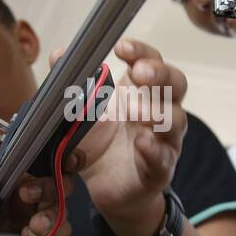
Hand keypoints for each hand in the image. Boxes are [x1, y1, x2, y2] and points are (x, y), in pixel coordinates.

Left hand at [0, 134, 77, 235]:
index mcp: (13, 173)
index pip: (44, 158)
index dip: (63, 155)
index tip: (66, 158)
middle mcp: (28, 191)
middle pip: (61, 181)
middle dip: (52, 186)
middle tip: (26, 194)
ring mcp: (33, 215)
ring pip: (61, 208)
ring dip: (52, 215)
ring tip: (32, 226)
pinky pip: (58, 234)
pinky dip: (51, 234)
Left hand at [53, 39, 187, 235]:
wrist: (106, 188)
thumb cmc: (101, 144)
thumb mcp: (80, 113)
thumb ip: (72, 84)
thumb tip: (59, 55)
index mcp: (141, 92)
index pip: (152, 62)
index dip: (141, 52)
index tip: (120, 47)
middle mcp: (161, 112)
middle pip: (176, 84)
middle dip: (160, 74)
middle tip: (138, 73)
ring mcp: (164, 141)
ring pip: (176, 120)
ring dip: (156, 111)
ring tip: (132, 110)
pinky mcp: (159, 170)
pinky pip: (164, 158)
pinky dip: (154, 149)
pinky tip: (142, 142)